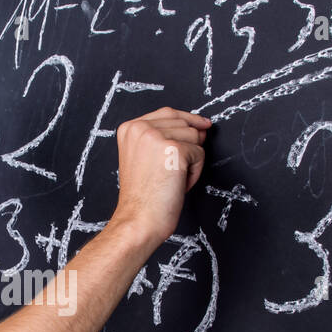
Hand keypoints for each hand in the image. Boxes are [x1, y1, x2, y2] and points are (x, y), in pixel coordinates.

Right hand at [110, 107, 210, 245]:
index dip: (188, 120)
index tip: (202, 124)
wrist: (138, 219)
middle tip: (172, 173)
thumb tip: (199, 126)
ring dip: (191, 161)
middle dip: (188, 147)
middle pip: (184, 124)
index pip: (168, 112)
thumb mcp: (143, 158)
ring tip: (171, 179)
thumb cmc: (142, 197)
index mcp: (130, 128)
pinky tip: (177, 184)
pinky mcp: (174, 149)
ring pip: (194, 137)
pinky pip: (200, 153)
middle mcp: (141, 128)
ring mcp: (156, 137)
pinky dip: (195, 172)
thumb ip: (162, 138)